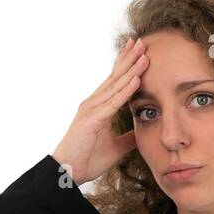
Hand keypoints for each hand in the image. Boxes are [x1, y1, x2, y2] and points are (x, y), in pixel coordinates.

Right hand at [51, 36, 148, 185]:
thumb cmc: (88, 159)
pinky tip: (136, 79)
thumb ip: (128, 138)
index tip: (139, 50)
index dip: (127, 65)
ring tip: (144, 54)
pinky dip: (125, 91)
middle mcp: (94, 103)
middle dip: (129, 58)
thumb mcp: (116, 147)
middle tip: (143, 40)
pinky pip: (113, 103)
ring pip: (115, 85)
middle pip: (115, 76)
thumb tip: (141, 132)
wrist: (69, 172)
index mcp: (98, 107)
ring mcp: (92, 110)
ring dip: (131, 69)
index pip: (115, 81)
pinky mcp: (92, 120)